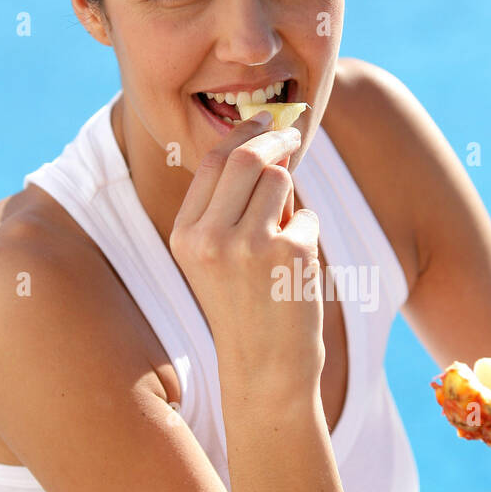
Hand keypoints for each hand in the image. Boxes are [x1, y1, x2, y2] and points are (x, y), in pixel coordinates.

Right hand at [169, 114, 323, 384]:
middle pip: (246, 158)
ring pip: (281, 181)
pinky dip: (306, 234)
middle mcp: (210, 238)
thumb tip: (268, 145)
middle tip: (293, 132)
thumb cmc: (245, 309)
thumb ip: (231, 205)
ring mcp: (250, 245)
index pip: (211, 163)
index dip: (242, 135)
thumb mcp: (216, 258)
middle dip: (274, 138)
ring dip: (290, 197)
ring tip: (285, 233)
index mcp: (184, 236)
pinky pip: (305, 218)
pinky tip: (295, 271)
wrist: (265, 369)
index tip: (264, 122)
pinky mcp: (289, 255)